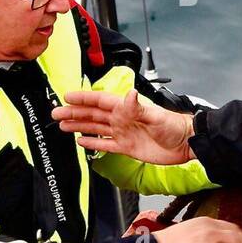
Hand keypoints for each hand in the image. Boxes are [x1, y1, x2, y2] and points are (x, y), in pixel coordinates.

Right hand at [53, 89, 194, 164]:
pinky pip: (105, 144)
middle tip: (56, 113)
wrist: (185, 144)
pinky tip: (80, 141)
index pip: (99, 101)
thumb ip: (138, 108)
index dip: (83, 99)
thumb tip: (129, 95)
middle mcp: (121, 119)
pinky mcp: (126, 147)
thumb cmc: (174, 126)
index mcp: (126, 109)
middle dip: (74, 113)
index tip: (67, 96)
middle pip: (92, 115)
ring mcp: (123, 133)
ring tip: (62, 125)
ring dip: (79, 126)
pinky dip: (93, 142)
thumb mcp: (155, 116)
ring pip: (95, 128)